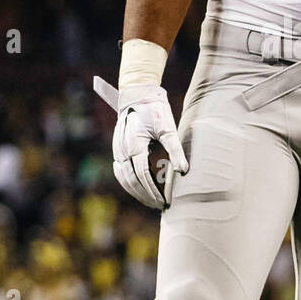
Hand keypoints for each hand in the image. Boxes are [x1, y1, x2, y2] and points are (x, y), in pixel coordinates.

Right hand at [94, 76, 187, 208]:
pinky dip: (127, 182)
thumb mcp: (168, 128)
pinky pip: (120, 170)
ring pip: (123, 177)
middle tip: (159, 206)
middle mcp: (122, 149)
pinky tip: (137, 188)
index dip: (152, 191)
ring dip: (135, 191)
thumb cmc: (155, 109)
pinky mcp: (117, 147)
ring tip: (149, 201)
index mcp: (135, 144)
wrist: (138, 93)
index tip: (163, 201)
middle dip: (144, 195)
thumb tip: (183, 171)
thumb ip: (175, 150)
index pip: (142, 175)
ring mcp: (117, 149)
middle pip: (131, 180)